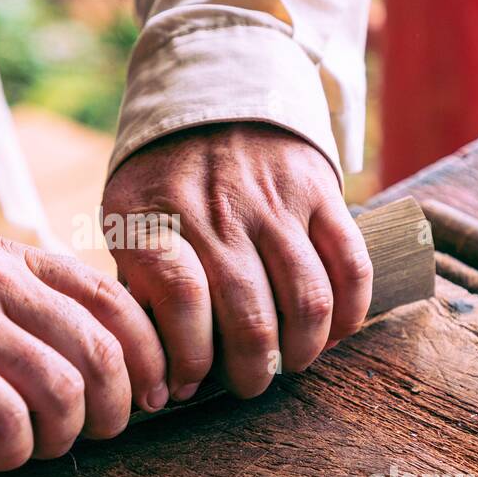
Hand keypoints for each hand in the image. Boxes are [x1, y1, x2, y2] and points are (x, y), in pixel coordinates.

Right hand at [0, 238, 166, 470]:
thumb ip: (24, 301)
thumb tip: (105, 348)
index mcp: (10, 256)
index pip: (115, 299)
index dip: (150, 355)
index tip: (156, 394)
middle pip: (101, 348)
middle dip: (117, 407)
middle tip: (101, 435)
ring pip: (62, 386)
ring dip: (63, 435)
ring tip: (38, 448)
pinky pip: (5, 416)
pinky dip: (13, 450)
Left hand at [101, 123, 372, 399]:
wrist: (212, 90)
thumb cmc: (164, 178)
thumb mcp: (127, 219)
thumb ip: (139, 285)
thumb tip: (157, 372)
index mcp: (158, 218)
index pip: (181, 301)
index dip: (188, 358)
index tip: (183, 387)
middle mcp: (218, 210)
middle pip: (251, 317)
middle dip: (251, 372)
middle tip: (248, 385)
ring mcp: (274, 200)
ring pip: (307, 301)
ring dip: (303, 350)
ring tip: (292, 363)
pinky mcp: (319, 190)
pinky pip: (350, 264)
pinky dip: (349, 312)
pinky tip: (333, 333)